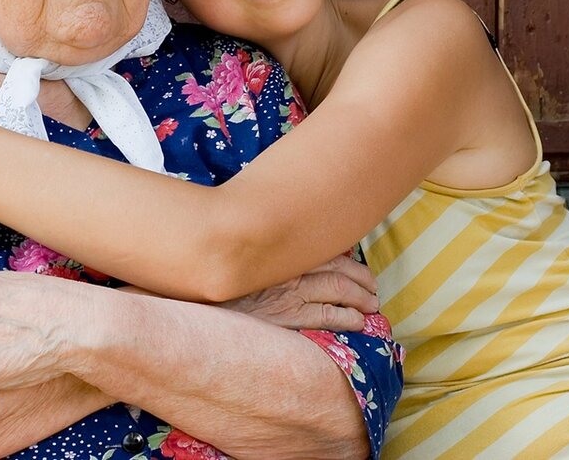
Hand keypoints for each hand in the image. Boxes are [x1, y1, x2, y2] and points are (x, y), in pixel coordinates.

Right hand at [218, 254, 379, 331]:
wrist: (196, 305)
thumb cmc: (215, 276)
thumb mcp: (238, 258)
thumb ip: (260, 251)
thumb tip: (279, 246)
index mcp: (280, 251)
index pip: (323, 249)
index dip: (346, 256)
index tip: (357, 260)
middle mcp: (290, 270)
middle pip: (338, 269)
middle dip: (361, 277)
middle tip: (373, 286)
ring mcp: (291, 295)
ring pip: (339, 291)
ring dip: (361, 297)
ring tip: (372, 304)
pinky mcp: (288, 319)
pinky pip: (327, 317)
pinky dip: (348, 318)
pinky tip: (359, 322)